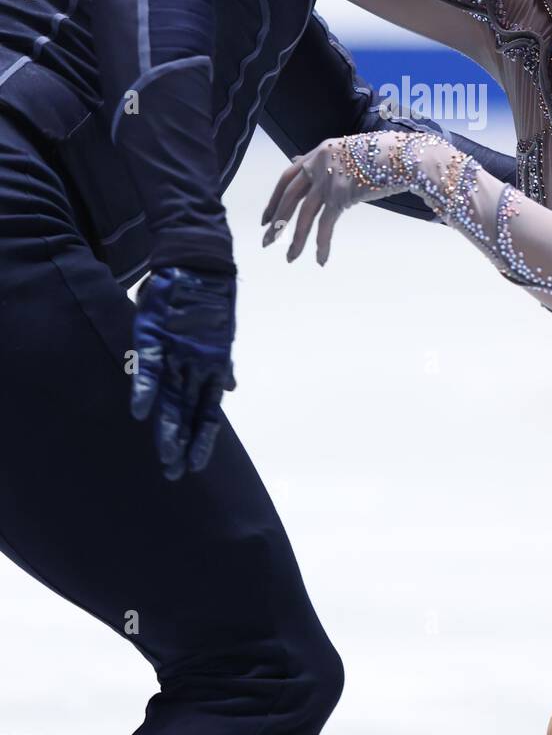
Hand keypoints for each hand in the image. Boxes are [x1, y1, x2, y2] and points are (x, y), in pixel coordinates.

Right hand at [131, 266, 236, 480]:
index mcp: (212, 366)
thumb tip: (229, 385)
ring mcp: (178, 351)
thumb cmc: (209, 298)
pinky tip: (139, 411)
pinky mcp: (157, 334)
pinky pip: (149, 366)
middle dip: (181, 443)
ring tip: (164, 456)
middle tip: (174, 473)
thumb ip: (221, 364)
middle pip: (189, 411)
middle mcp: (196, 365)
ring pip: (172, 396)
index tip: (195, 464)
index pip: (208, 411)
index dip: (202, 438)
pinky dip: (145, 387)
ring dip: (167, 427)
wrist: (201, 261)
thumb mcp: (221, 335)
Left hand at [261, 131, 445, 264]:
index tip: (266, 218)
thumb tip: (296, 161)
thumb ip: (323, 161)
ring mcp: (329, 180)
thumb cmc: (382, 153)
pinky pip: (326, 225)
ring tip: (289, 258)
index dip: (274, 200)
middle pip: (289, 198)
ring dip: (295, 239)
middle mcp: (319, 165)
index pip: (287, 178)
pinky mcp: (342, 195)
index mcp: (318, 153)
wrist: (403, 155)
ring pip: (304, 215)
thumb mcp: (346, 151)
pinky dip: (321, 244)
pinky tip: (320, 259)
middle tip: (267, 241)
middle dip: (276, 221)